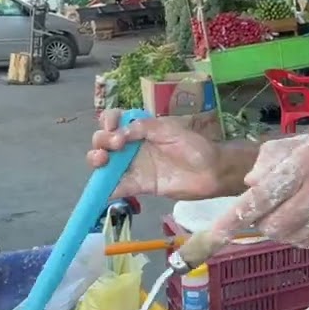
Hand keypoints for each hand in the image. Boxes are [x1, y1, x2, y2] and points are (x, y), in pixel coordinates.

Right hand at [87, 110, 220, 199]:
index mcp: (140, 129)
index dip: (108, 121)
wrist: (212, 171)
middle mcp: (132, 146)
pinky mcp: (139, 186)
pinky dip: (107, 189)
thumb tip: (120, 132)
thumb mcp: (170, 129)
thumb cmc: (194, 146)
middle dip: (100, 140)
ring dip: (96, 161)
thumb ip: (145, 127)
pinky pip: (118, 187)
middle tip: (115, 144)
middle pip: (104, 141)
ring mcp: (134, 166)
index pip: (114, 120)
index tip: (113, 126)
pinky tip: (104, 188)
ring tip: (102, 160)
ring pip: (105, 164)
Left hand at [211, 133, 308, 246]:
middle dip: (261, 222)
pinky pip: (306, 243)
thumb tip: (249, 183)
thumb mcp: (307, 141)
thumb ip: (272, 158)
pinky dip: (298, 235)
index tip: (213, 236)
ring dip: (280, 229)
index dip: (233, 220)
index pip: (260, 198)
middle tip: (267, 209)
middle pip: (270, 225)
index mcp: (305, 164)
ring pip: (287, 237)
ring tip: (292, 209)